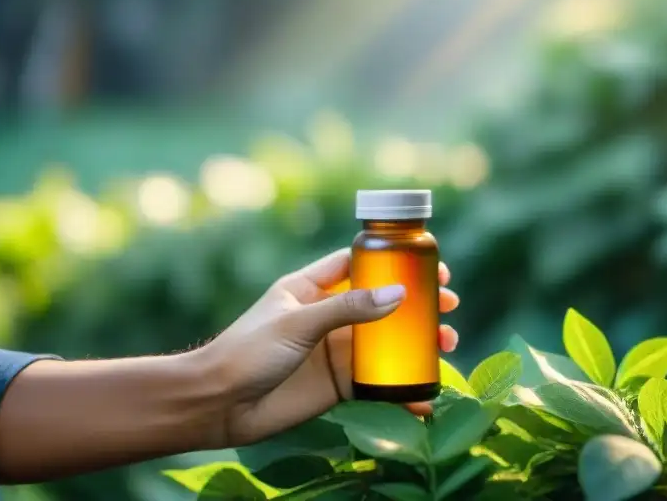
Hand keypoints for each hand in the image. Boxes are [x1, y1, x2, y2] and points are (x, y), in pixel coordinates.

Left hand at [203, 248, 458, 447]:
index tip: (429, 264)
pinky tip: (426, 395)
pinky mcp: (336, 385)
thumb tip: (400, 295)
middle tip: (449, 306)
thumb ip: (348, 309)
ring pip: (386, 342)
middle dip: (417, 302)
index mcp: (311, 287)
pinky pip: (377, 383)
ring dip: (416, 343)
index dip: (394, 260)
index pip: (359, 262)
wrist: (217, 406)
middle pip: (383, 302)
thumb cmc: (247, 351)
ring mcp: (333, 351)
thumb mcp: (298, 321)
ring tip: (446, 345)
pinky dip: (402, 389)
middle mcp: (327, 315)